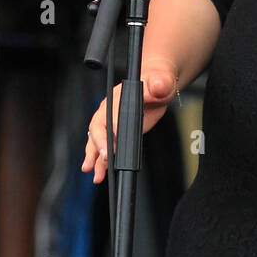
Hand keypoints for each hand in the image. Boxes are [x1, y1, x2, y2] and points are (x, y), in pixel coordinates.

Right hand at [82, 62, 177, 184]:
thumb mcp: (161, 81)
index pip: (107, 119)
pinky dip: (102, 160)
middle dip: (96, 149)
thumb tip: (159, 85)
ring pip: (98, 141)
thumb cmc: (158, 81)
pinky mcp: (118, 130)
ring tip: (95, 175)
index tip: (108, 150)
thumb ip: (159, 84)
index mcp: (117, 99)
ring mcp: (112, 121)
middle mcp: (110, 110)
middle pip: (97, 131)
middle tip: (97, 165)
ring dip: (95, 159)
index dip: (105, 135)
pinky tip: (100, 172)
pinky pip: (107, 146)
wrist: (158, 83)